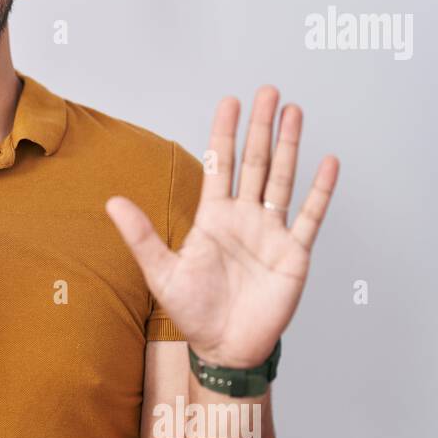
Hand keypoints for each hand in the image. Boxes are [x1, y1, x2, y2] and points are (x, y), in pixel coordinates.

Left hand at [105, 86, 338, 367]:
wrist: (225, 347)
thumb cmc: (193, 311)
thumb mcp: (161, 272)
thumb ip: (140, 235)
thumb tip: (111, 202)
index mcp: (213, 217)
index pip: (219, 164)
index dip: (224, 133)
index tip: (229, 101)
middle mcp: (244, 218)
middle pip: (254, 162)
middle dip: (260, 126)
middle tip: (268, 90)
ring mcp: (271, 232)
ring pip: (282, 179)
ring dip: (289, 146)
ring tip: (294, 112)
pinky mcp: (294, 253)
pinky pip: (310, 216)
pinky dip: (320, 190)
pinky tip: (327, 162)